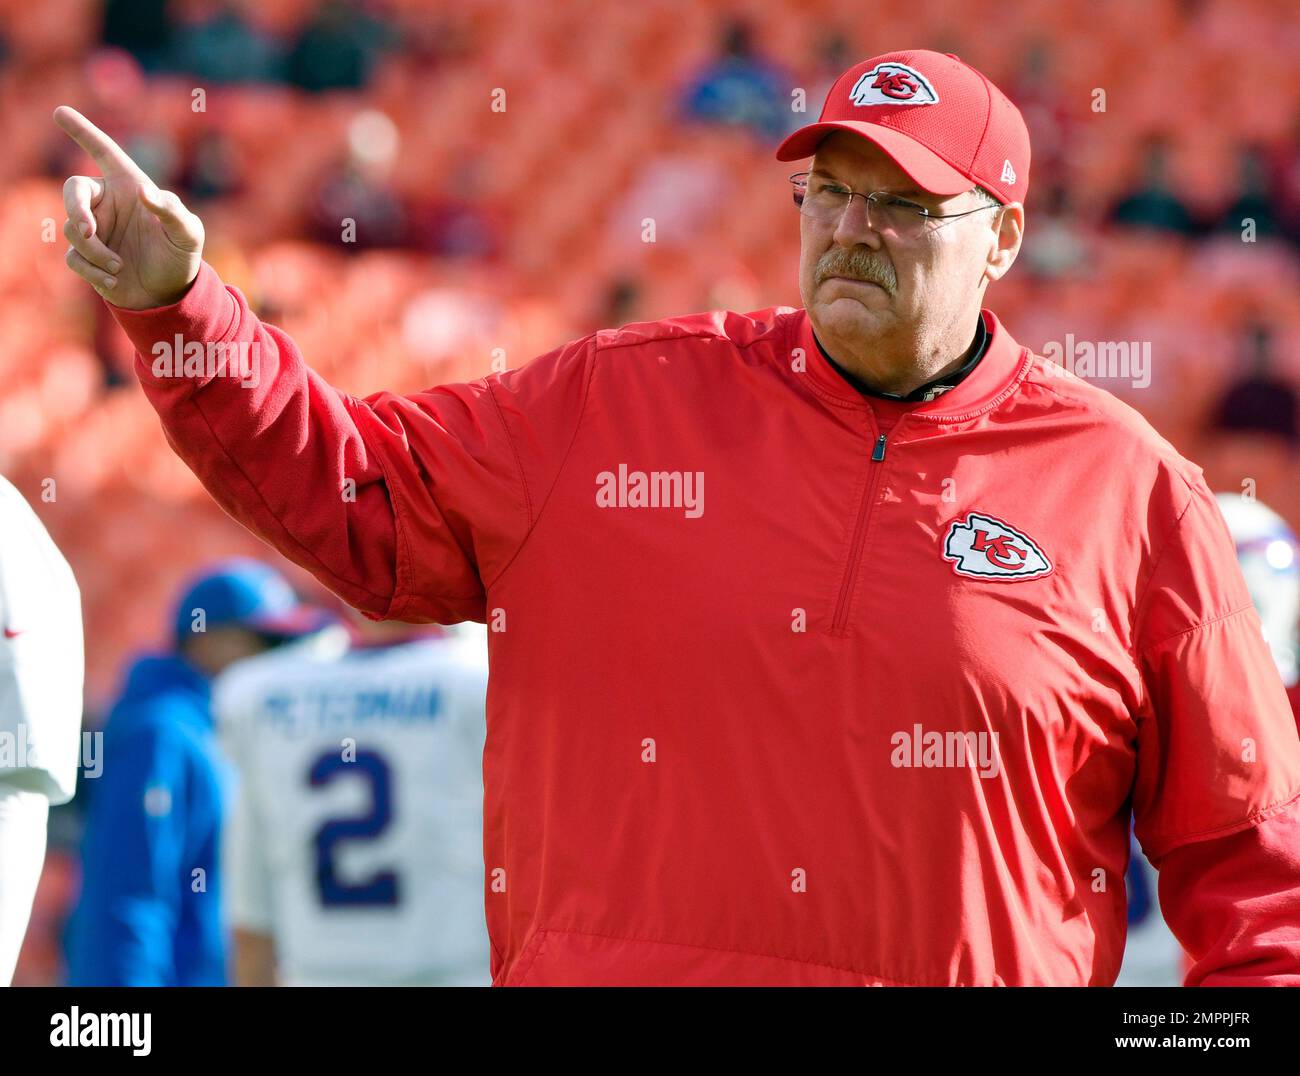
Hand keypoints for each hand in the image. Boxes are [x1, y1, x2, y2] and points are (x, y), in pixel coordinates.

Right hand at [53, 106, 204, 309]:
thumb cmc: (181, 255)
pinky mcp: (87, 256)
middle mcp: (107, 203)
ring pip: (74, 230)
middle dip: (76, 209)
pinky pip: (74, 258)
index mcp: (128, 187)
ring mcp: (94, 229)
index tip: (60, 112)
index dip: (83, 131)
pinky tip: (115, 281)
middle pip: (73, 190)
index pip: (103, 151)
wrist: (171, 293)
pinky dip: (92, 271)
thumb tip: (145, 193)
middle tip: (89, 230)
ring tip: (120, 267)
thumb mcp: (189, 234)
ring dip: (95, 251)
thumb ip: (172, 211)